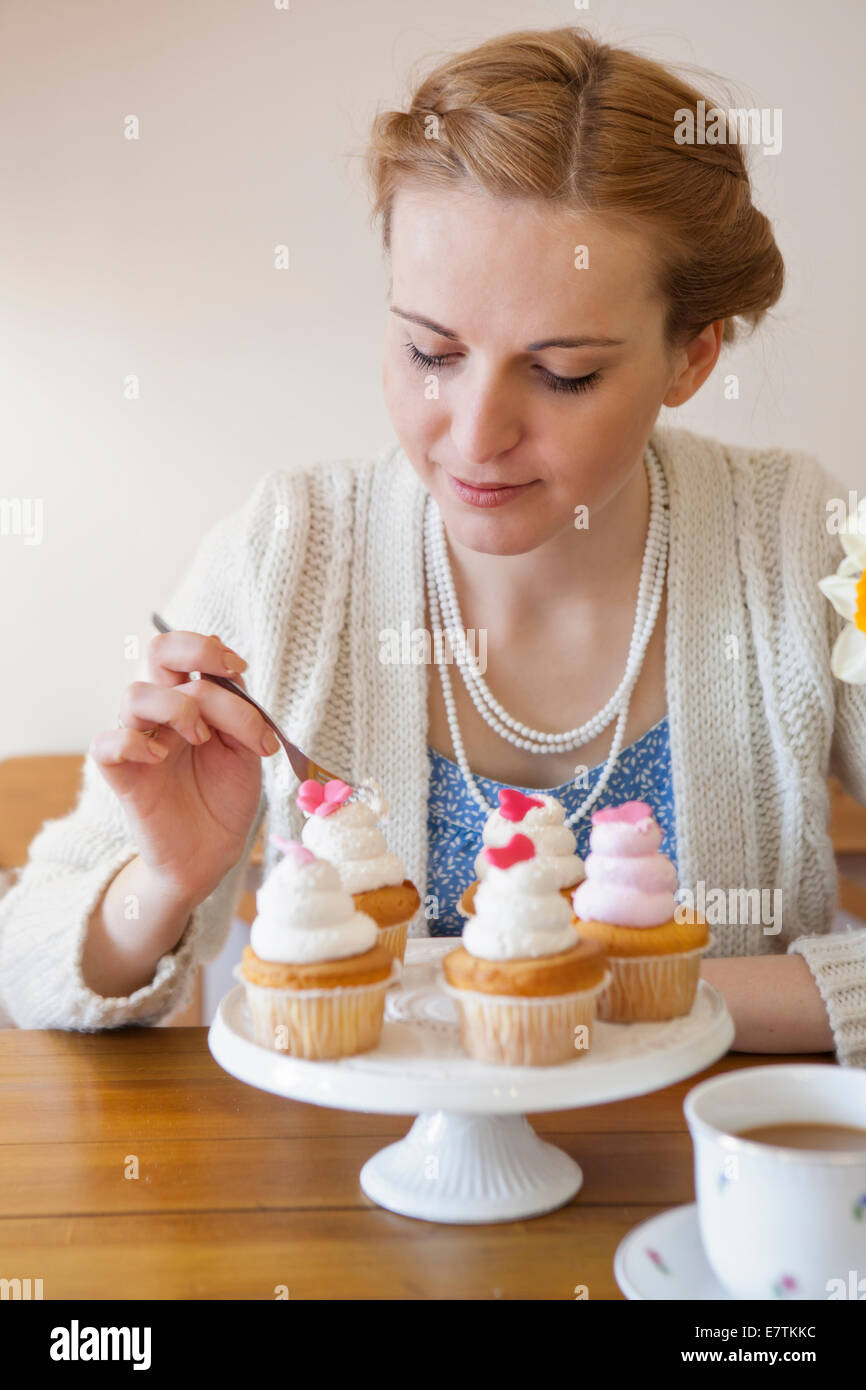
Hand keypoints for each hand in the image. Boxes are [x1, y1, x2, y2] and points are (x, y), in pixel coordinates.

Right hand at [89, 630, 278, 905]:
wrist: (212, 854)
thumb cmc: (226, 799)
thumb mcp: (247, 752)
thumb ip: (240, 713)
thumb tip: (231, 670)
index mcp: (191, 702)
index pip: (186, 652)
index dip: (209, 648)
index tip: (239, 669)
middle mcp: (162, 715)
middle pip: (157, 652)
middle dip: (193, 650)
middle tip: (225, 677)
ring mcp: (140, 742)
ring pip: (134, 695)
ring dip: (178, 707)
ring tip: (202, 738)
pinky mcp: (122, 776)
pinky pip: (107, 743)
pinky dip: (134, 743)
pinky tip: (160, 758)